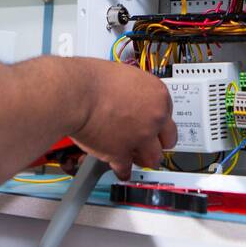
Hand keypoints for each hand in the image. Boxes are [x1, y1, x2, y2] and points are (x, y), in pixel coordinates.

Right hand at [71, 60, 176, 179]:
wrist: (76, 93)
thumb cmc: (92, 79)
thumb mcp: (125, 75)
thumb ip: (135, 92)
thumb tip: (131, 96)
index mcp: (158, 95)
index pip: (167, 114)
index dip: (158, 121)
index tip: (153, 125)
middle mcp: (154, 117)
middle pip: (169, 139)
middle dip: (159, 143)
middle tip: (153, 144)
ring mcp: (140, 137)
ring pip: (152, 158)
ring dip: (145, 160)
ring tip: (139, 159)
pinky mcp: (121, 153)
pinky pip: (126, 169)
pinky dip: (122, 171)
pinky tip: (120, 170)